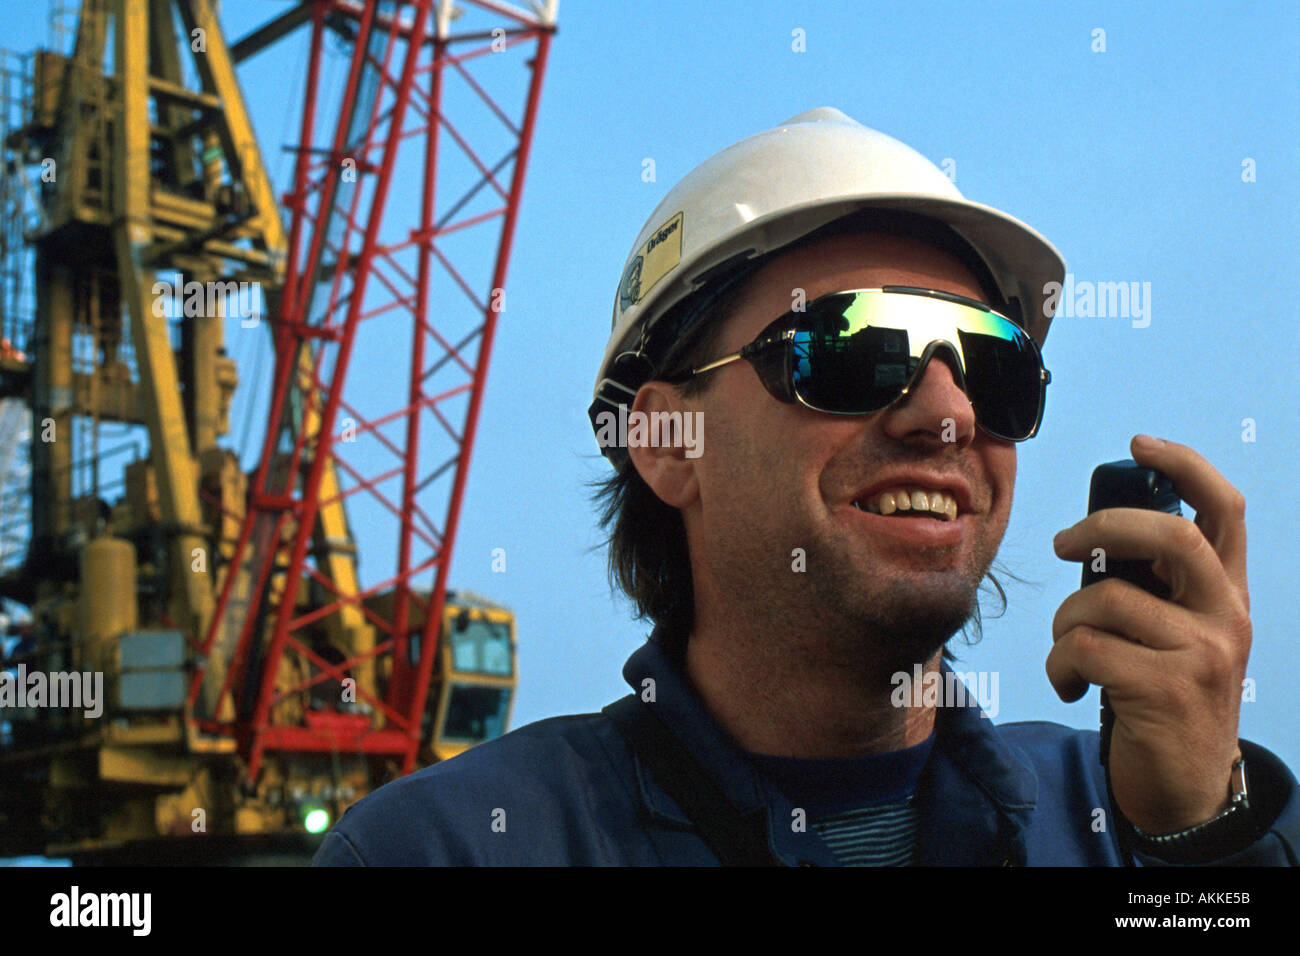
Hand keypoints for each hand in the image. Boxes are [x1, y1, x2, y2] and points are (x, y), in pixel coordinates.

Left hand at [1047, 435, 1250, 833]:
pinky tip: (1068, 686)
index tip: (1139, 443)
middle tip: (1063, 543)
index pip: (1224, 509)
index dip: (1184, 465)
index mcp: (1227, 591)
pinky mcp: (1167, 690)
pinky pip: (1084, 649)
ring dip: (1064, 623)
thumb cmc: (1161, 692)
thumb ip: (1155, 585)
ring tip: (1068, 650)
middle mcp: (1228, 616)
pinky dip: (1059, 665)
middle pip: (1170, 537)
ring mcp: (1204, 654)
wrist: (1184, 783)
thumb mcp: (1174, 631)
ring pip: (1104, 601)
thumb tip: (1090, 535)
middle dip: (1102, 528)